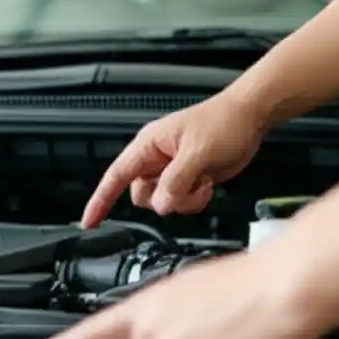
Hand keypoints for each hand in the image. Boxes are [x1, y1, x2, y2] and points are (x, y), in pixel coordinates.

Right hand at [81, 92, 267, 227]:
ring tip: (202, 181)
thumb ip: (176, 180)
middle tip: (188, 184)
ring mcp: (172, 171)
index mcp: (149, 145)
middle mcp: (156, 159)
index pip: (115, 176)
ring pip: (162, 203)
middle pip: (142, 196)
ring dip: (183, 201)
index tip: (89, 221)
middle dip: (164, 199)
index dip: (100, 200)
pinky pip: (181, 203)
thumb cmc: (224, 122)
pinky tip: (208, 183)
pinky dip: (194, 201)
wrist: (250, 118)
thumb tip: (162, 203)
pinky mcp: (188, 179)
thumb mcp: (198, 152)